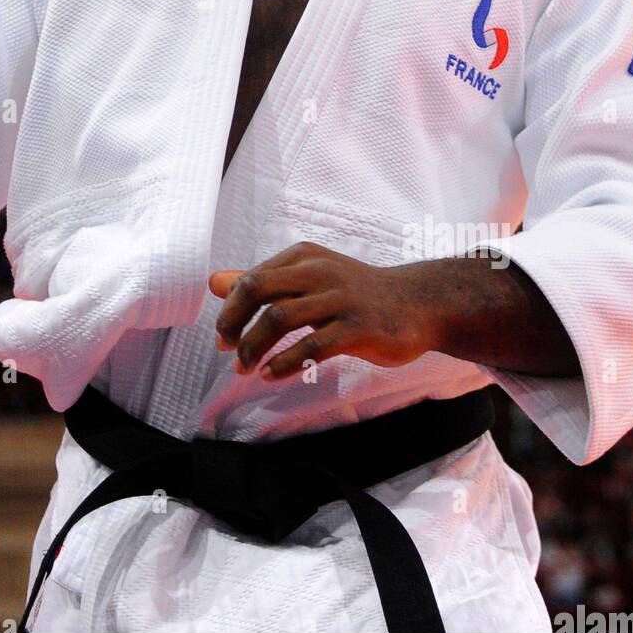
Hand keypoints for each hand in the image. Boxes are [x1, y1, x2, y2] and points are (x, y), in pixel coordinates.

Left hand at [210, 243, 440, 380]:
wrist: (418, 303)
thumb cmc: (356, 294)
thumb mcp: (309, 280)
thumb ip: (263, 281)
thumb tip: (214, 282)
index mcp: (304, 257)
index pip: (251, 278)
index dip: (230, 309)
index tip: (223, 336)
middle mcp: (319, 271)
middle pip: (258, 289)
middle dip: (234, 321)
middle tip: (226, 348)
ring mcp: (340, 298)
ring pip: (280, 317)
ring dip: (254, 346)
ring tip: (244, 368)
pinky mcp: (358, 327)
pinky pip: (311, 345)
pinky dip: (284, 362)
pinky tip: (270, 375)